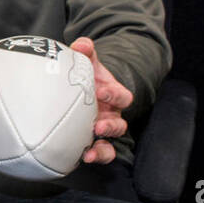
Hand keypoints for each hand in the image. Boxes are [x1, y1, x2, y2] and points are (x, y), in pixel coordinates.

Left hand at [69, 37, 131, 163]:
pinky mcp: (94, 140)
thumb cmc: (86, 76)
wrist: (81, 89)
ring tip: (90, 150)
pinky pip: (100, 152)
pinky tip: (83, 158)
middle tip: (97, 125)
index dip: (114, 94)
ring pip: (111, 142)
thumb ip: (85, 52)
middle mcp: (112, 114)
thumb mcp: (88, 63)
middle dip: (110, 125)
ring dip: (102, 146)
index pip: (122, 96)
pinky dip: (95, 156)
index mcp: (113, 95)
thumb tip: (82, 44)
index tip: (101, 91)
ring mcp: (104, 129)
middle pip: (119, 124)